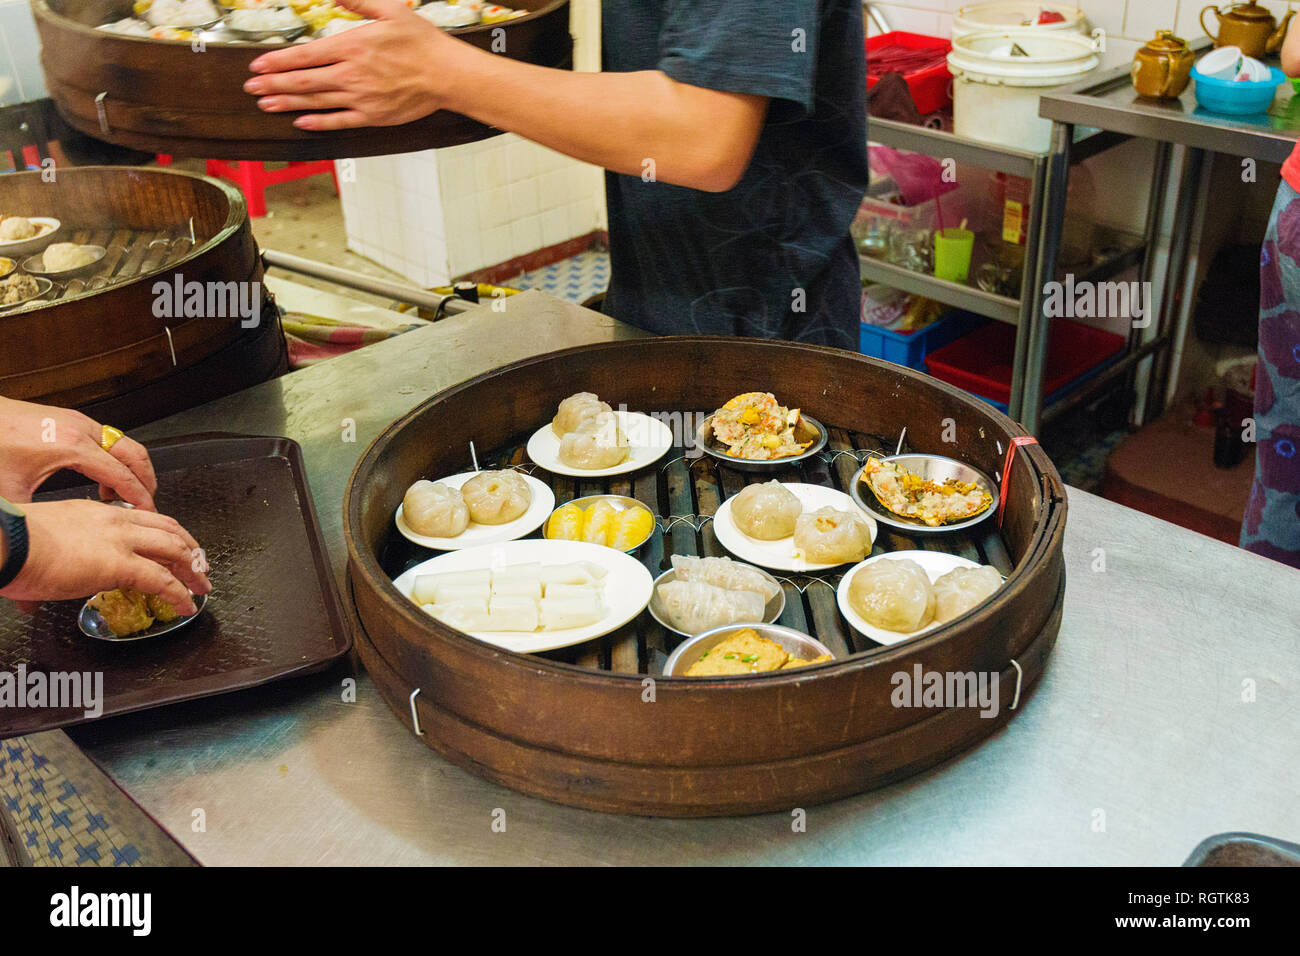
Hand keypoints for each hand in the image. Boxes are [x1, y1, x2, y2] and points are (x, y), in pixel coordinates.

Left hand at [0, 397, 156, 508]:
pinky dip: (115, 459)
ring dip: (132, 469)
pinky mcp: (69, 420)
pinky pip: (108, 439)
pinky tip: (100, 478)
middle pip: (135, 454)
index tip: (148, 513)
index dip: (139, 497)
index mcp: (72, 447)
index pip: (122, 474)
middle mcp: (80, 430)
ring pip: (124, 444)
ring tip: (126, 494)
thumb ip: (37, 516)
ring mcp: (77, 422)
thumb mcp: (10, 491)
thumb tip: (45, 540)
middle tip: (146, 504)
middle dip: (146, 481)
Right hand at [1, 499, 210, 614]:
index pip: (143, 520)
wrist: (5, 542)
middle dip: (189, 548)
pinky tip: (186, 604)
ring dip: (192, 569)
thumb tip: (39, 592)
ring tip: (201, 586)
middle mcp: (115, 521)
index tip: (174, 547)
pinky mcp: (121, 564)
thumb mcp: (45, 541)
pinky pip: (162, 580)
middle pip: (168, 529)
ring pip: (174, 549)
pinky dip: (179, 593)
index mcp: (97, 513)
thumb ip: (56, 559)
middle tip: (199, 566)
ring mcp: (121, 541)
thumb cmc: (12, 544)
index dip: (165, 534)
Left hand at [245, 0, 459, 130]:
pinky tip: (300, 121)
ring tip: (266, 103)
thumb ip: (357, 0)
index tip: (258, 64)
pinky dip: (318, 122)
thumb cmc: (422, 42)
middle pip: (303, 81)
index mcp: (353, 46)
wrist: (447, 74)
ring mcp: (361, 98)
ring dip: (287, 103)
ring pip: (315, 102)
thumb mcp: (390, 9)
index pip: (305, 56)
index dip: (278, 61)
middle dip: (273, 84)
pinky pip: (339, 121)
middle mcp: (352, 74)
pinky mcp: (373, 116)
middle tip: (251, 86)